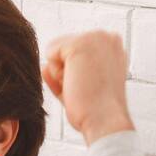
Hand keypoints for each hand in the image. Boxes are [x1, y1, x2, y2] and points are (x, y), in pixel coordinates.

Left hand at [42, 30, 134, 145]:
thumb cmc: (97, 109)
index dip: (73, 73)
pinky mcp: (79, 44)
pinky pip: (49, 54)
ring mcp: (93, 37)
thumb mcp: (83, 87)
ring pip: (56, 52)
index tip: (89, 87)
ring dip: (60, 74)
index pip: (75, 52)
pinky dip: (55, 73)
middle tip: (85, 88)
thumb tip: (44, 67)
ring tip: (81, 86)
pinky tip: (73, 82)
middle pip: (63, 50)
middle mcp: (105, 36)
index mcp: (111, 46)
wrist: (104, 119)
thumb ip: (66, 74)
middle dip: (66, 72)